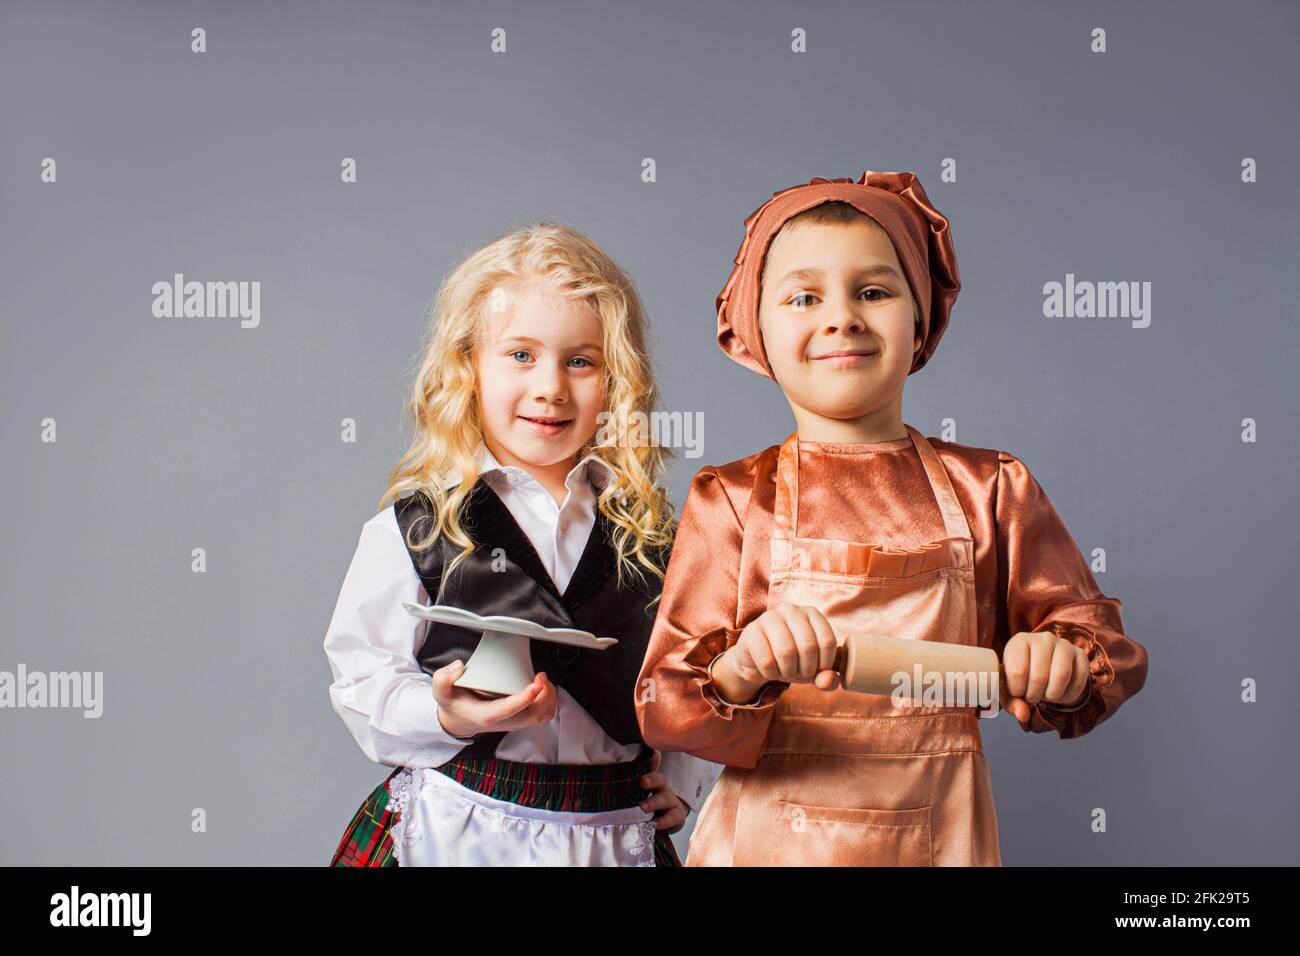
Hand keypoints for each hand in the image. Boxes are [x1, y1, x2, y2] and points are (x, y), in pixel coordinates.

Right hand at [431, 660, 557, 737]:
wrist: (458, 721)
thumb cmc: (454, 705)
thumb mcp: (441, 692)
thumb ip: (443, 679)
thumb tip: (458, 666)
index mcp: (485, 715)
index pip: (508, 710)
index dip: (524, 698)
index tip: (535, 684)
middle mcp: (504, 722)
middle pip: (533, 716)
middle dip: (544, 696)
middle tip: (540, 675)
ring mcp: (514, 722)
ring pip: (542, 717)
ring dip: (549, 698)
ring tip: (543, 680)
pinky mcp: (521, 719)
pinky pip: (543, 715)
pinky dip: (549, 702)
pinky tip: (543, 687)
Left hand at [639, 751, 687, 833]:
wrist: (670, 816)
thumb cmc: (652, 800)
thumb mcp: (643, 789)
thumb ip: (634, 778)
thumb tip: (626, 764)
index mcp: (654, 779)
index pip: (652, 764)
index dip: (652, 759)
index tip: (647, 755)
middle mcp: (664, 788)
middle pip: (660, 780)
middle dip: (652, 779)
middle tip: (643, 781)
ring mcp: (672, 802)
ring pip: (666, 799)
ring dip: (655, 802)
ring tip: (643, 807)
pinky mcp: (677, 817)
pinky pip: (673, 818)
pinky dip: (664, 822)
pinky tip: (655, 824)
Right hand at [716, 603, 841, 702]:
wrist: (757, 661)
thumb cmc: (792, 661)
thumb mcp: (813, 670)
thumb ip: (827, 678)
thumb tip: (827, 682)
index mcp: (811, 613)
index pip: (827, 641)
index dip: (825, 664)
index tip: (817, 672)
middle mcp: (791, 610)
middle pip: (808, 647)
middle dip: (805, 670)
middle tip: (799, 675)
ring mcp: (769, 617)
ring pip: (786, 652)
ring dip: (788, 672)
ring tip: (785, 673)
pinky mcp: (752, 630)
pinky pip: (766, 660)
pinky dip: (771, 674)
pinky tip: (770, 671)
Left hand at [1000, 631, 1089, 723]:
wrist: (1042, 667)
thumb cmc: (1021, 678)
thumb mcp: (1010, 689)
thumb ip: (1012, 703)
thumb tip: (1023, 715)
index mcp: (1019, 641)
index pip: (1017, 671)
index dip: (1017, 691)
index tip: (1018, 693)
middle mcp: (1043, 639)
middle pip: (1039, 676)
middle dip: (1034, 696)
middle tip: (1032, 698)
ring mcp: (1064, 645)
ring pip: (1061, 675)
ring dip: (1053, 695)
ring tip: (1046, 695)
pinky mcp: (1081, 655)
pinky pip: (1079, 679)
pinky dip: (1069, 695)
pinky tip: (1060, 694)